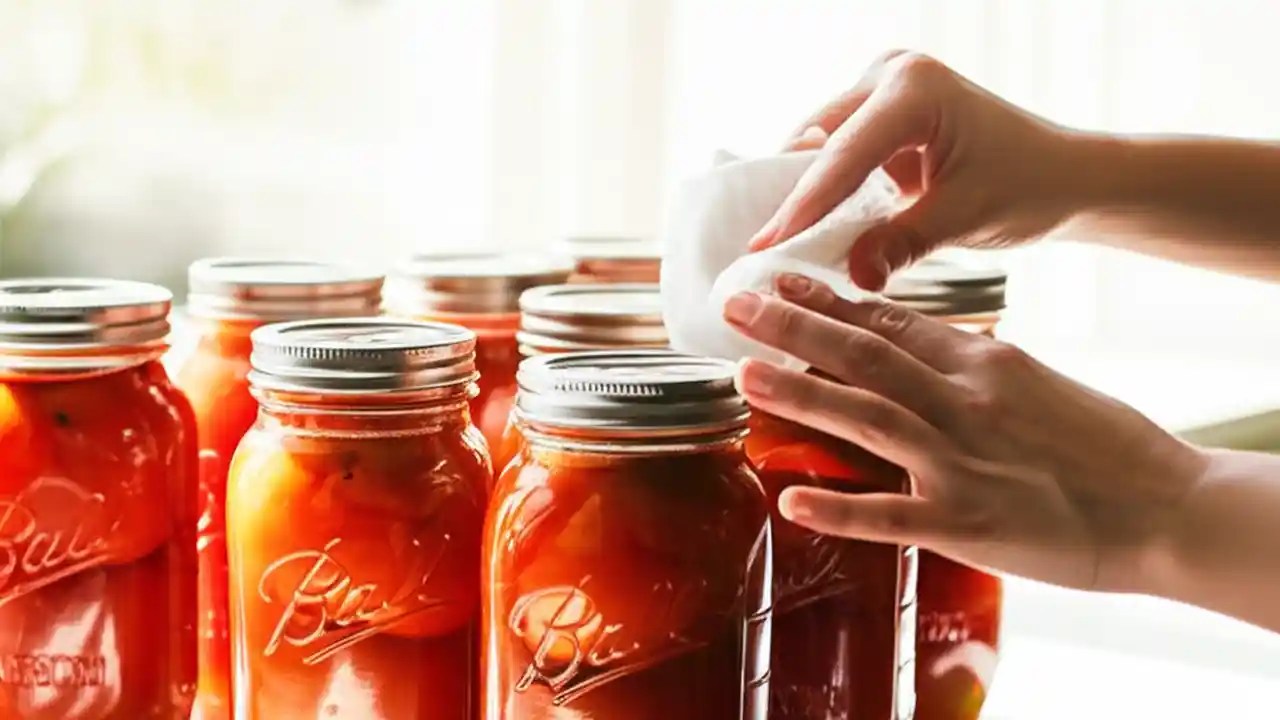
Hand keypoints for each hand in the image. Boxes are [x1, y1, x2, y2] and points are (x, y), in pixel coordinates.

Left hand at [723, 274, 1207, 594]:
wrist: (1164, 505)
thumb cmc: (1105, 444)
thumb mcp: (1036, 381)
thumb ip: (973, 365)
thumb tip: (927, 346)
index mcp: (982, 362)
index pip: (892, 321)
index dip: (830, 301)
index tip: (782, 281)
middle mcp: (965, 401)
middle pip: (866, 354)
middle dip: (795, 328)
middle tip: (736, 305)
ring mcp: (962, 461)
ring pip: (867, 417)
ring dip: (801, 395)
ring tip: (744, 375)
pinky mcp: (966, 522)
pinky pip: (890, 514)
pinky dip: (837, 506)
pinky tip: (787, 499)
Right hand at [751, 51, 1093, 290]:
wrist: (1063, 176)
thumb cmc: (1028, 187)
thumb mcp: (965, 219)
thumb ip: (902, 244)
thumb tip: (852, 276)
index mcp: (915, 88)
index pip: (842, 155)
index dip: (801, 206)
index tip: (762, 246)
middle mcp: (892, 75)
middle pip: (818, 142)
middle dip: (790, 197)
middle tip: (761, 251)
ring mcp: (882, 88)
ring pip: (817, 145)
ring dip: (801, 193)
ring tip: (777, 244)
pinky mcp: (878, 112)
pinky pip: (834, 151)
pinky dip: (821, 189)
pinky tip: (804, 227)